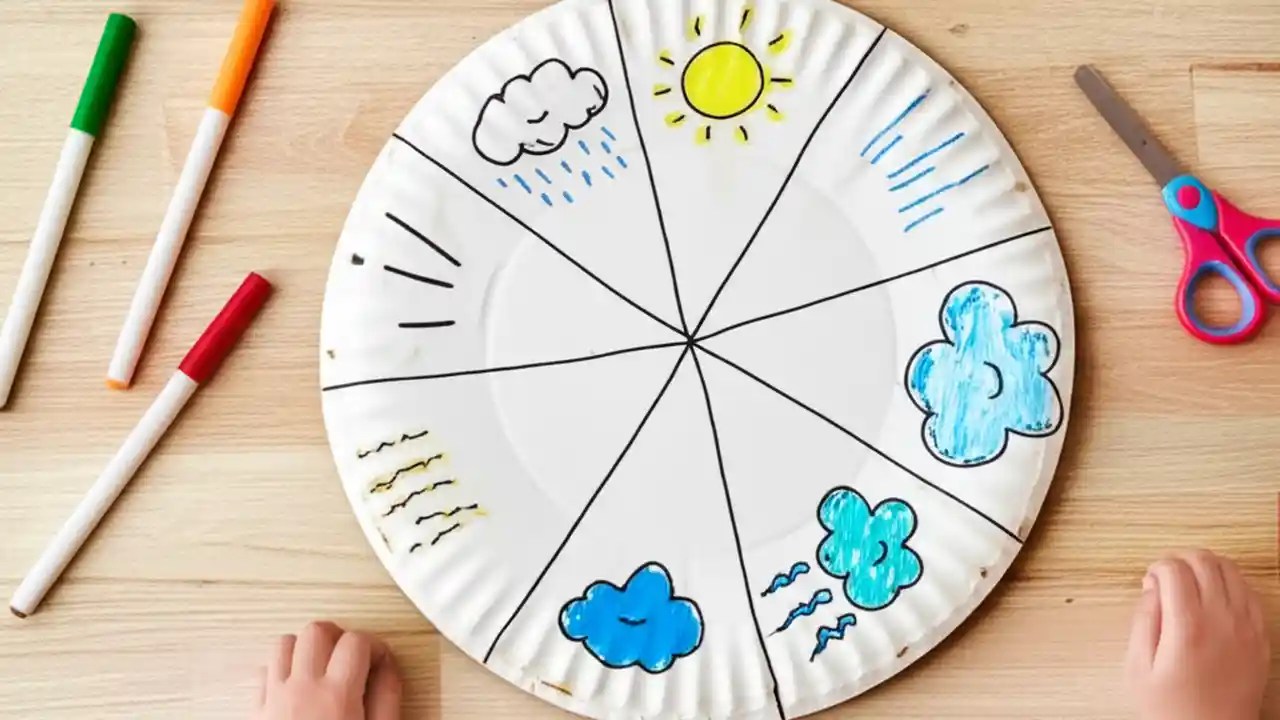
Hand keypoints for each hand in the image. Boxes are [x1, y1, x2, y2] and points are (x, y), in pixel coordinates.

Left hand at [254, 621, 401, 719]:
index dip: (373, 645)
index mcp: (338, 695)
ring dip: (306, 649)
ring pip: (284, 644)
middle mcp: (302, 690)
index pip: (356, 640)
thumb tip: (389, 664)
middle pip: (316, 631)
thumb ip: (388, 697)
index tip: (378, 661)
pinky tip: (296, 686)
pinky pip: (263, 673)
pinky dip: (281, 671)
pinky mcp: (257, 712)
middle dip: (337, 637)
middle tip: (350, 658)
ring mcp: (274, 699)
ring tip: (322, 668)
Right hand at [1127, 551, 1268, 719]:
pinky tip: (1214, 597)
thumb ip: (1143, 621)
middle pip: (1204, 560)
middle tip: (1166, 575)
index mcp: (1188, 627)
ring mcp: (1246, 627)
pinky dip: (1230, 583)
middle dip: (1179, 558)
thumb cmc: (1174, 710)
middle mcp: (1222, 621)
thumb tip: (1151, 589)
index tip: (1149, 581)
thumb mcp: (1139, 669)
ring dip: (1206, 566)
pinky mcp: (1260, 637)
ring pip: (1231, 569)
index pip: (1174, 568)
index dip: (1156, 567)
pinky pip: (1250, 592)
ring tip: (1189, 582)